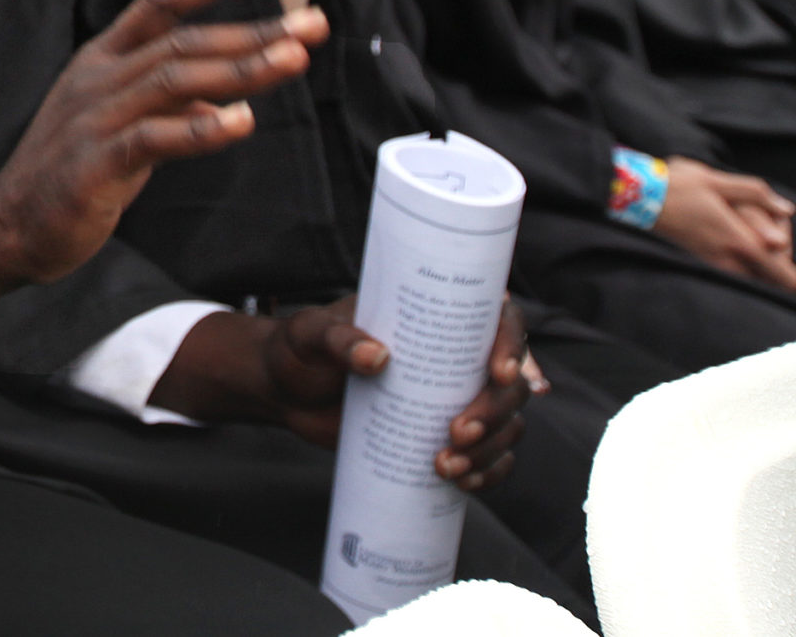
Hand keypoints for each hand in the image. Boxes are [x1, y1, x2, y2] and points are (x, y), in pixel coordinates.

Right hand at [0, 0, 323, 325]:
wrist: (9, 223)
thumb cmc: (70, 173)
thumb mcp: (121, 124)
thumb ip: (167, 104)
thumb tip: (222, 100)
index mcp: (101, 60)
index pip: (157, 5)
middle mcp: (98, 79)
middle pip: (182, 41)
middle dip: (252, 31)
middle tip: (310, 24)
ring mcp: (95, 118)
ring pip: (175, 80)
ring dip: (240, 69)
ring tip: (292, 60)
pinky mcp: (96, 163)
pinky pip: (153, 138)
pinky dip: (200, 128)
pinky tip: (241, 122)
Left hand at [147, 298, 532, 491]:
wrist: (284, 393)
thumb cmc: (300, 348)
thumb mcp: (309, 333)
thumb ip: (336, 338)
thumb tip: (377, 357)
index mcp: (433, 316)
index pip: (497, 320)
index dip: (512, 343)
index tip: (499, 372)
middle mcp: (455, 357)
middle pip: (509, 383)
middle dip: (495, 411)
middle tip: (456, 432)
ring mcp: (454, 399)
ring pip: (506, 424)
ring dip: (491, 449)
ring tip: (445, 465)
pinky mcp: (445, 437)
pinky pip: (490, 458)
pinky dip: (487, 473)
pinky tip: (463, 482)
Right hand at [655, 157, 795, 288]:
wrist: (635, 197)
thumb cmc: (675, 185)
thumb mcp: (717, 180)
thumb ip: (755, 193)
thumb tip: (787, 209)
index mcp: (737, 239)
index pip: (778, 271)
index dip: (794, 281)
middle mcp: (726, 258)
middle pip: (767, 277)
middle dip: (781, 265)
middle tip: (779, 238)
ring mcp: (711, 261)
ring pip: (750, 276)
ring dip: (762, 267)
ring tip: (763, 242)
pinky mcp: (699, 260)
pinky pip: (734, 272)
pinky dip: (746, 266)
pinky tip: (739, 245)